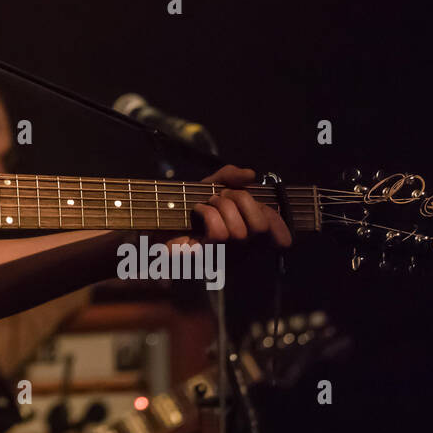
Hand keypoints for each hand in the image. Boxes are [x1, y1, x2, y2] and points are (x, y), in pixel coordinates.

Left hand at [167, 164, 292, 249]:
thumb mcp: (209, 185)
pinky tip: (197, 213)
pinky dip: (207, 214)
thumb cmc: (185, 206)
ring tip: (205, 205)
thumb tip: (250, 174)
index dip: (277, 219)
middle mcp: (240, 248)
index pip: (274, 229)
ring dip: (219, 207)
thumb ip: (230, 176)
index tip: (264, 207)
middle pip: (260, 225)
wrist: (155, 219)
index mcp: (246, 232)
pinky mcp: (206, 258)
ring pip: (239, 231)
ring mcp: (224, 256)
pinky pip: (219, 233)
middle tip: (221, 197)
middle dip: (240, 200)